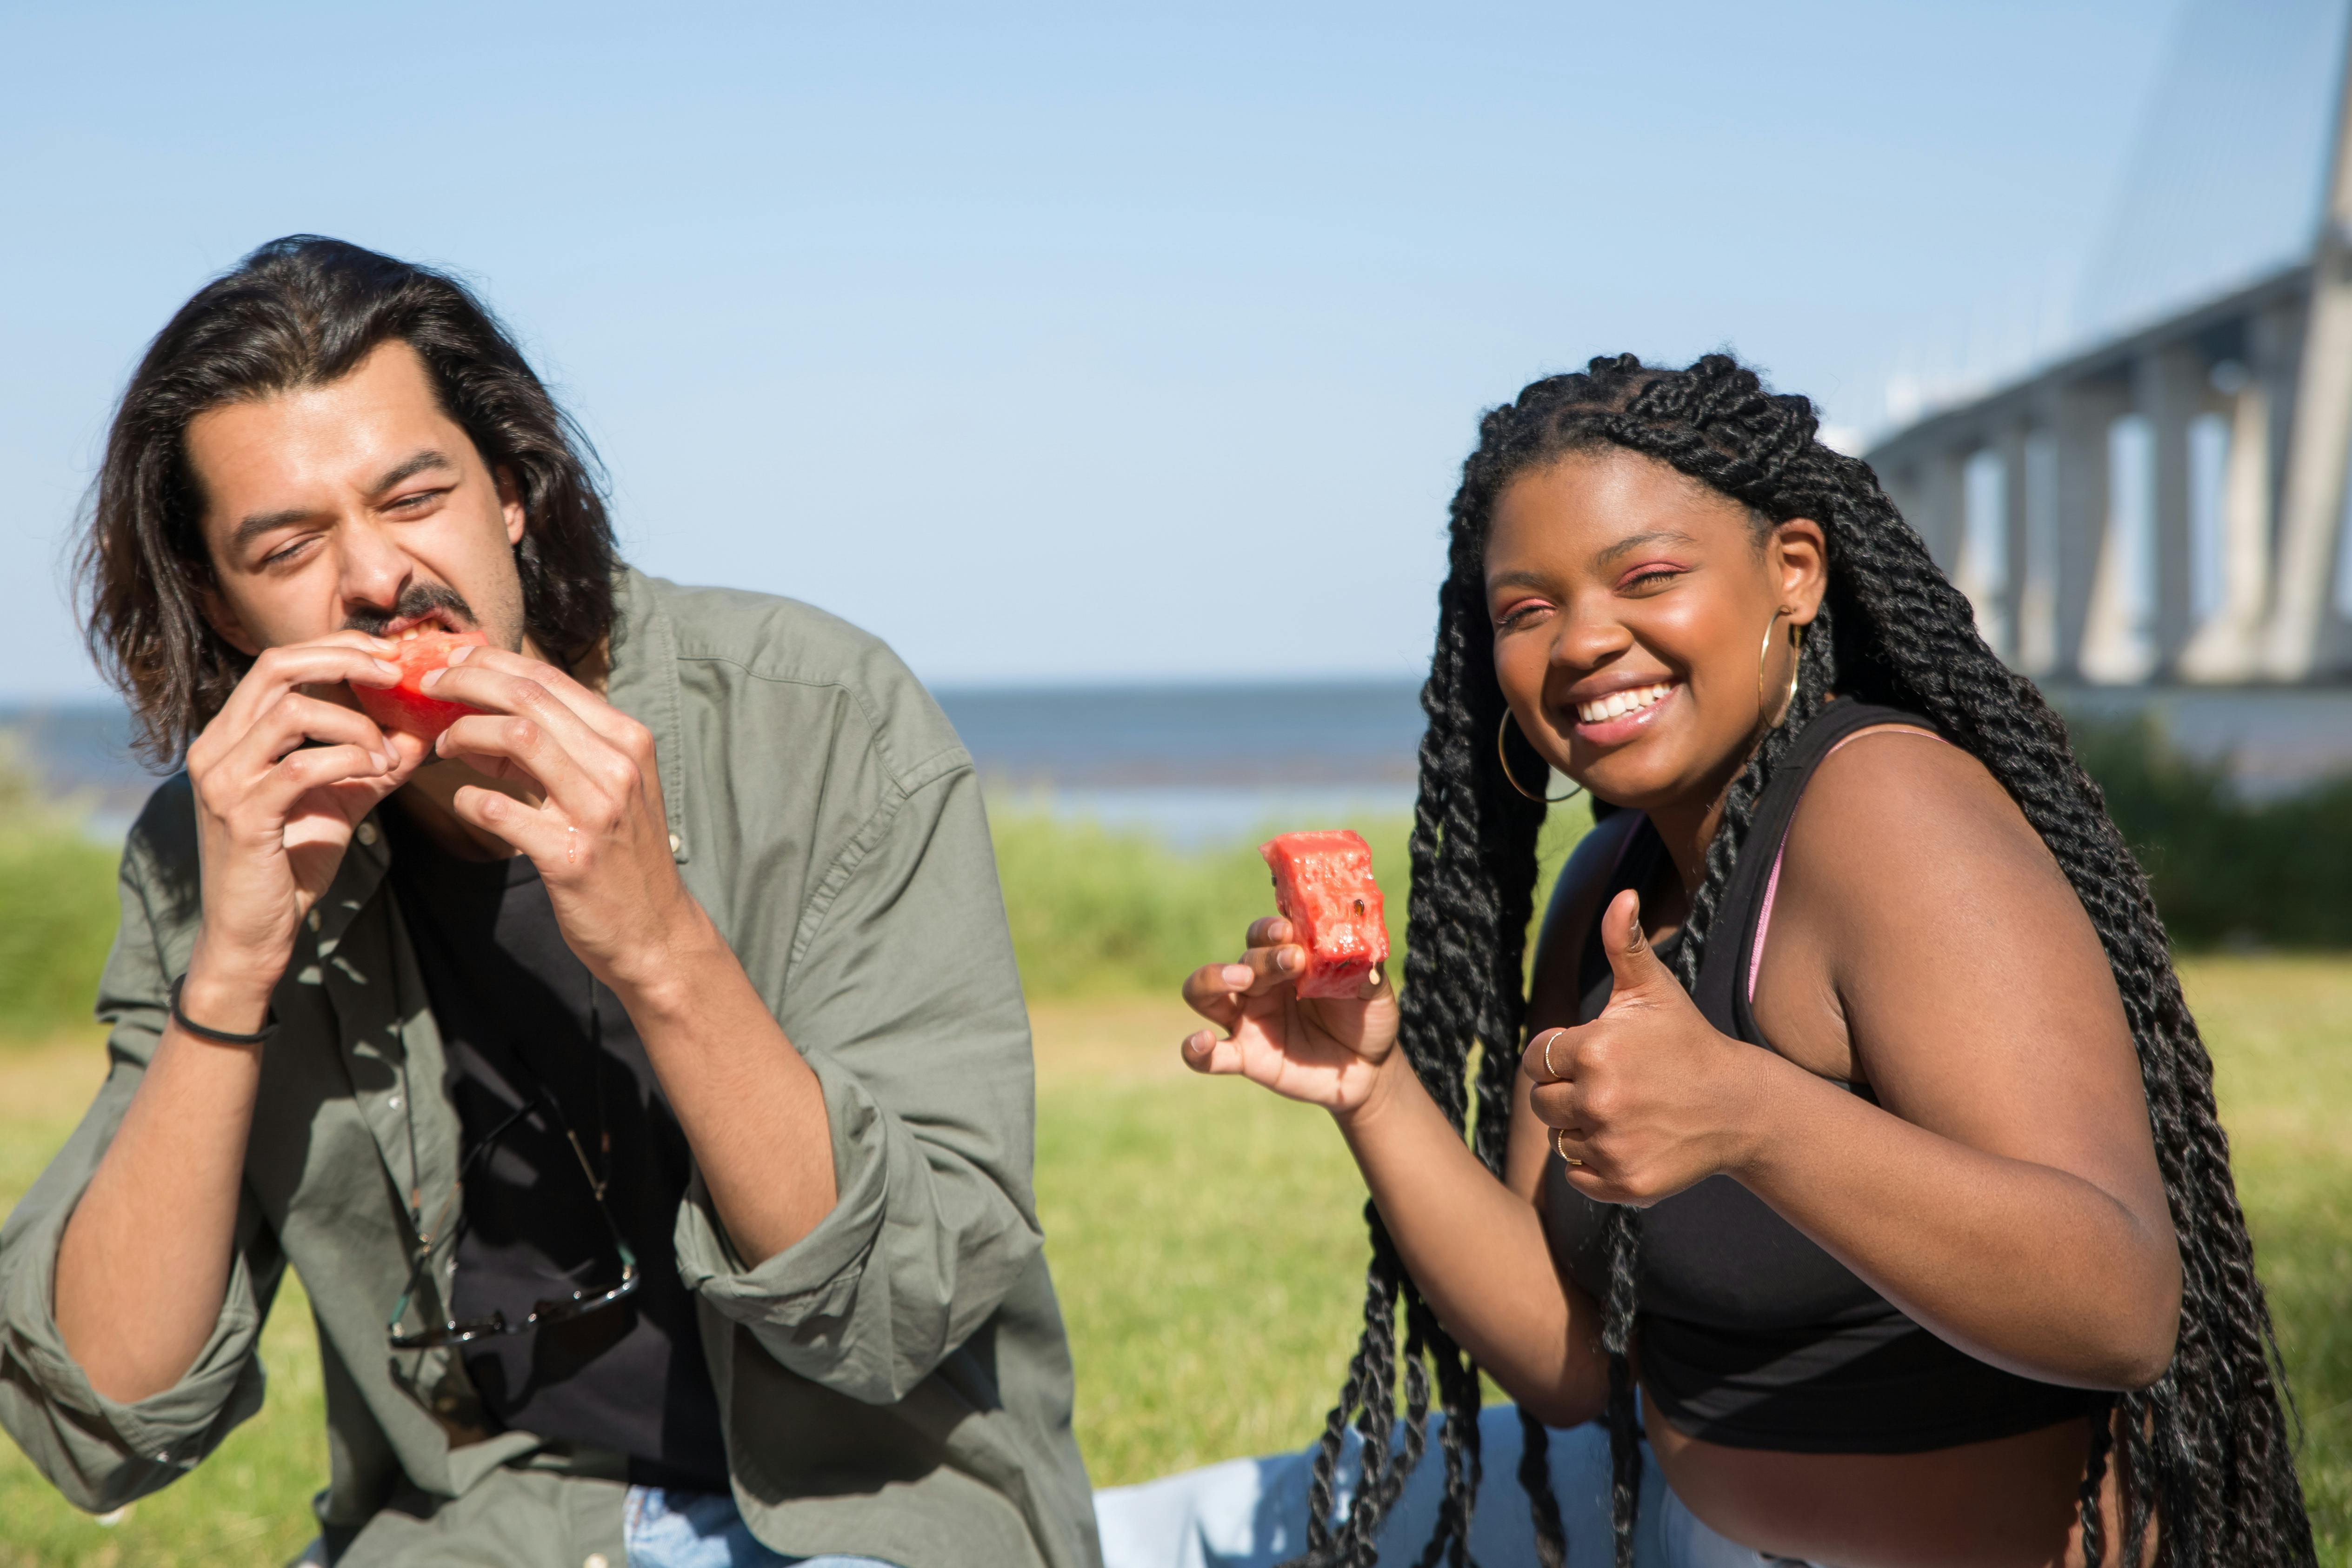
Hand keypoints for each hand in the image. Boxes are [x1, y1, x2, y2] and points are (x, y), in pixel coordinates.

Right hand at [184, 632, 422, 1001]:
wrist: (252, 933)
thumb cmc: (291, 863)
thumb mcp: (341, 799)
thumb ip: (374, 763)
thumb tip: (422, 732)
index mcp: (233, 734)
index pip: (279, 662)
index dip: (337, 649)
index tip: (391, 655)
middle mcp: (216, 746)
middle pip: (277, 667)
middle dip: (345, 660)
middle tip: (397, 674)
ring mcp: (223, 779)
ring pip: (292, 711)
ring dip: (355, 724)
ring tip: (388, 752)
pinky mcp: (242, 815)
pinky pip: (301, 766)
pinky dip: (348, 760)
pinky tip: (377, 770)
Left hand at [422, 645, 700, 991]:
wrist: (655, 932)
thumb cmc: (623, 857)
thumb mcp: (605, 789)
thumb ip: (553, 751)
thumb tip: (479, 721)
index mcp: (628, 741)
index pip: (551, 679)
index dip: (493, 663)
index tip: (453, 664)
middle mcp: (618, 767)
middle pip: (529, 698)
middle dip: (467, 682)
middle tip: (429, 689)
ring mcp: (597, 811)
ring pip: (517, 738)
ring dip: (465, 733)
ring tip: (443, 746)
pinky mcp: (569, 856)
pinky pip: (498, 810)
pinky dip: (469, 800)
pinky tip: (465, 803)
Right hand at [1179, 917, 1399, 1115]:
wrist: (1369, 1069)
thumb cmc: (1366, 1018)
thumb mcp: (1373, 989)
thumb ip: (1363, 966)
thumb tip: (1357, 945)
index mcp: (1286, 958)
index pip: (1265, 932)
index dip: (1272, 929)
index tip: (1290, 933)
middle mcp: (1259, 983)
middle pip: (1243, 958)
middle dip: (1263, 957)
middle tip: (1291, 961)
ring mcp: (1247, 1018)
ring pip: (1204, 991)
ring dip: (1214, 979)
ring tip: (1240, 980)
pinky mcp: (1244, 1055)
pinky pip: (1207, 1054)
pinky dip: (1195, 1047)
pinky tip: (1200, 1042)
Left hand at [1523, 889, 1764, 1205]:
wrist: (1738, 1107)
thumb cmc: (1686, 1041)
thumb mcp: (1654, 990)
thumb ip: (1625, 943)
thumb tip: (1622, 896)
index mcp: (1594, 1050)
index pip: (1536, 1060)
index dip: (1561, 1057)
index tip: (1597, 1056)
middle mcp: (1598, 1100)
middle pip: (1541, 1103)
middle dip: (1567, 1092)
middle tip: (1613, 1085)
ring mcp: (1612, 1146)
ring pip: (1559, 1139)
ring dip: (1582, 1128)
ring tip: (1626, 1111)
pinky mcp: (1625, 1183)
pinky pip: (1577, 1175)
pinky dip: (1595, 1164)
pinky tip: (1630, 1141)